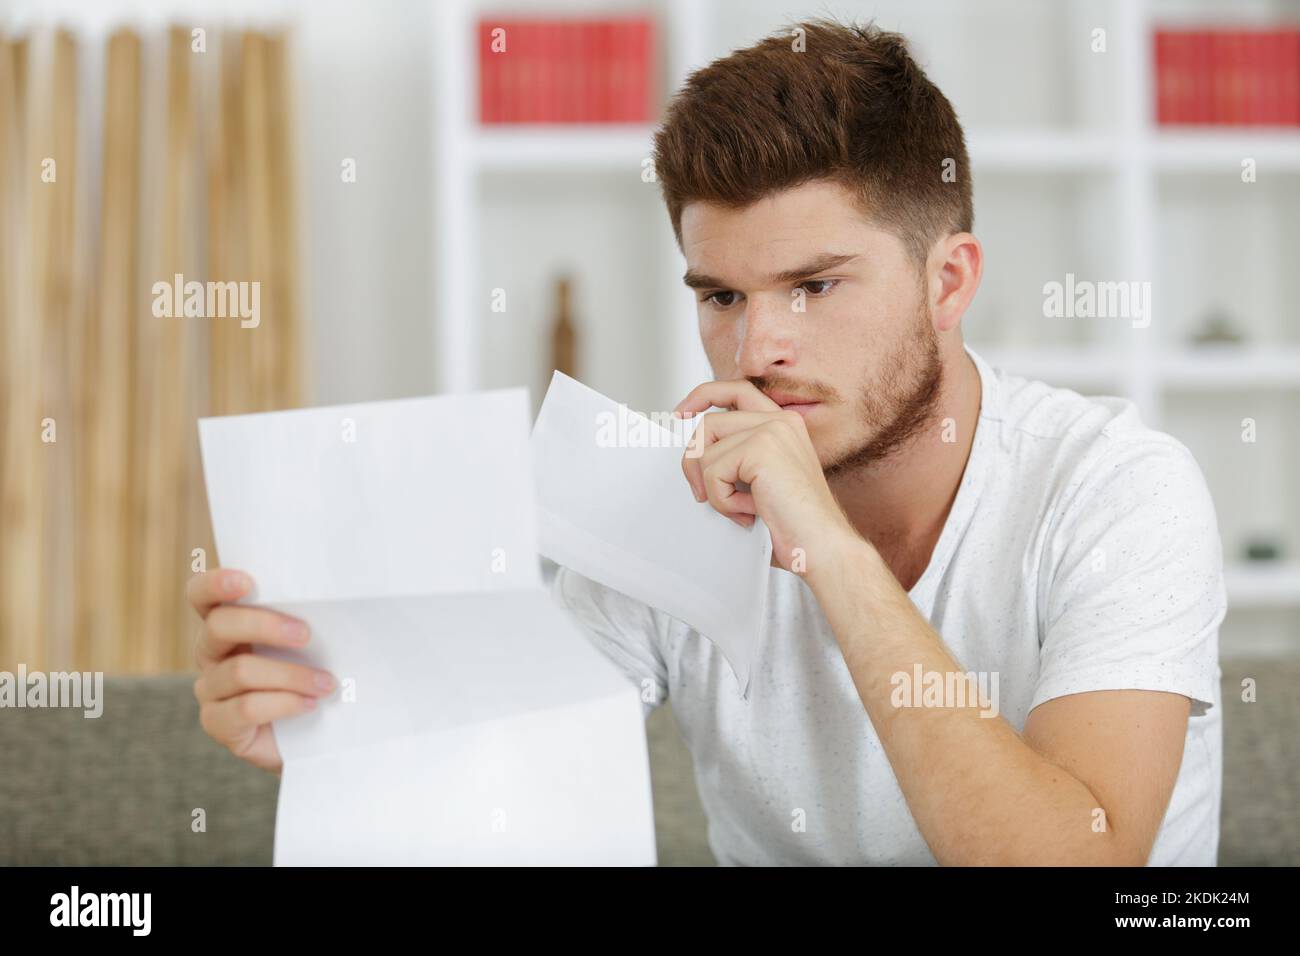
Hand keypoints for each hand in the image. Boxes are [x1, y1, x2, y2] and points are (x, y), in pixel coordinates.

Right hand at [189, 569, 334, 772]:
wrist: (317, 733)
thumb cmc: (314, 674)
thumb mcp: (312, 643)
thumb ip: (305, 619)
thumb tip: (333, 599)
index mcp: (228, 624)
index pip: (201, 596)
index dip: (215, 584)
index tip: (246, 582)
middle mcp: (211, 653)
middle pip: (219, 626)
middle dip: (264, 625)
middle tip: (306, 635)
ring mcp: (211, 689)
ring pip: (240, 671)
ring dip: (290, 675)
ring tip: (326, 683)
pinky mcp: (218, 723)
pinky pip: (245, 708)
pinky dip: (284, 703)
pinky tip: (310, 704)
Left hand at [675, 380, 857, 572]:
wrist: (822, 546)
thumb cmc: (795, 525)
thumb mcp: (761, 482)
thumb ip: (738, 458)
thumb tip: (694, 455)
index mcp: (784, 425)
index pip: (737, 390)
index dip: (703, 396)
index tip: (680, 414)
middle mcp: (780, 421)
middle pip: (709, 423)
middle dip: (693, 461)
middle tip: (700, 493)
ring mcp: (772, 431)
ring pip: (706, 450)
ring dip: (713, 489)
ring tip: (740, 509)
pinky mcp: (761, 449)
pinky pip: (713, 471)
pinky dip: (722, 500)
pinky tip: (750, 512)